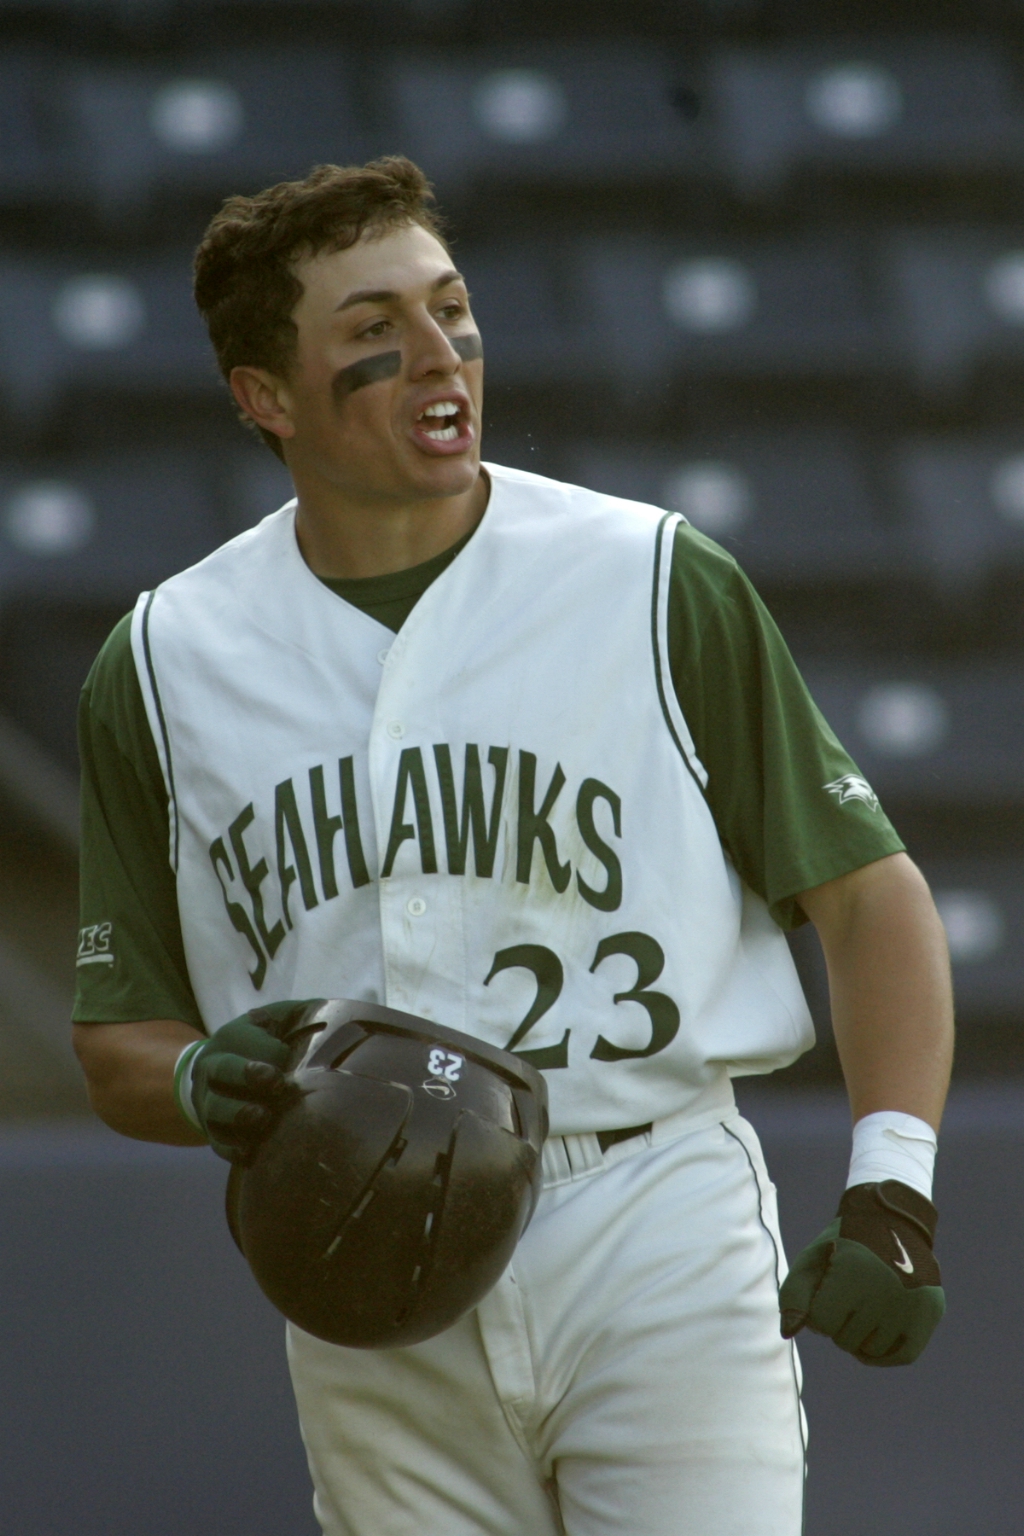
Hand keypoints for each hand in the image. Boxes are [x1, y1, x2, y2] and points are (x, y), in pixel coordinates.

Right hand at [189, 1000, 313, 1162]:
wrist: (217, 1071)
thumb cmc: (261, 1042)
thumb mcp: (275, 1021)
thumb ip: (300, 1016)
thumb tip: (343, 1018)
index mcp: (231, 1038)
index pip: (246, 1040)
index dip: (271, 1051)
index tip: (290, 1056)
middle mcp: (214, 1068)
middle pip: (222, 1070)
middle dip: (247, 1075)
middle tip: (276, 1082)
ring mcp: (209, 1102)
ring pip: (216, 1109)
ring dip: (239, 1114)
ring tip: (263, 1118)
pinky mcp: (214, 1132)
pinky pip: (219, 1143)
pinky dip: (234, 1148)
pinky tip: (252, 1152)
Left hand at [779, 1180, 944, 1365]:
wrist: (891, 1223)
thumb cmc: (843, 1246)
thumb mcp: (812, 1259)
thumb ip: (793, 1295)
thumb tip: (788, 1333)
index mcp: (852, 1272)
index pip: (821, 1323)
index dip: (818, 1308)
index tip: (827, 1288)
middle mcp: (885, 1290)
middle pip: (844, 1341)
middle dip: (839, 1322)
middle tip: (848, 1294)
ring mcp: (911, 1304)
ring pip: (871, 1352)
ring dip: (861, 1336)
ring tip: (864, 1306)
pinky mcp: (930, 1313)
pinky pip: (902, 1356)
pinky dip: (885, 1354)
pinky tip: (876, 1335)